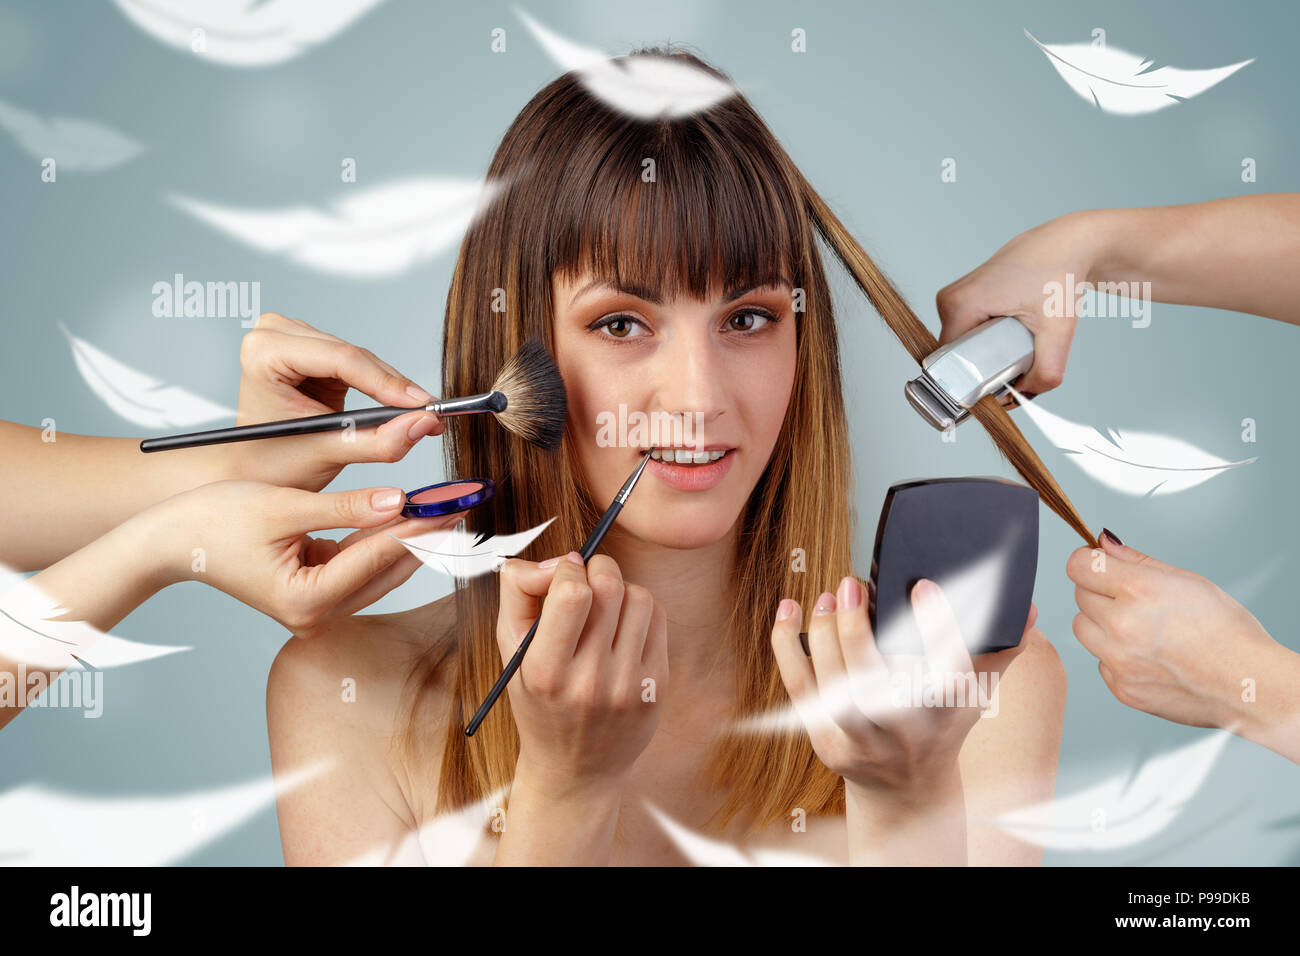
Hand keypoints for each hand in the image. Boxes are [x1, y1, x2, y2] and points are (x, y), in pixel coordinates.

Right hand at [150, 479, 460, 636]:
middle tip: (463, 501)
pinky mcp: (315, 595)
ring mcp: (315, 609)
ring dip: (410, 537)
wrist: (171, 540)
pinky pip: (360, 566)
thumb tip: (399, 501)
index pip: (377, 556)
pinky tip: (411, 515)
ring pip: (379, 571)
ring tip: (446, 505)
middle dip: (425, 534)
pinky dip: (382, 540)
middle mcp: (314, 615)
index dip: (419, 526)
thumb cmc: (214, 520)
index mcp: (305, 600)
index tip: (453, 502)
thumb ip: (345, 508)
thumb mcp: (283, 506)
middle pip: (386, 570)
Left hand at [226, 312, 444, 490]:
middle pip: (353, 355)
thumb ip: (377, 441)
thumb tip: (424, 423)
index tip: (423, 405)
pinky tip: (400, 405)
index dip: (387, 383)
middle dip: (395, 388)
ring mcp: (293, 337)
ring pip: (361, 358)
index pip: (340, 359)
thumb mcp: (326, 454)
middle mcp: (275, 334)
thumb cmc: (271, 464)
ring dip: (390, 386)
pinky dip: (380, 386)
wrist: (251, 471)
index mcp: (264, 352)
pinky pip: (358, 364)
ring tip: (420, 414)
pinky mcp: (312, 349)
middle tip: (433, 414)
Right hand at [496, 552, 667, 796]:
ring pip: (638, 596)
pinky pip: (658, 617)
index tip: (561, 576)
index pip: (571, 593)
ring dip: (620, 587)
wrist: (576, 770)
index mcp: (545, 672)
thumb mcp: (511, 653)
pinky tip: (622, 624)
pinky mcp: (657, 687)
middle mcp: (589, 682)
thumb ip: (518, 593)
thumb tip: (559, 558)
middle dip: (596, 568)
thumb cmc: (539, 701)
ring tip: (604, 605)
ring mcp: (629, 687)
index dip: (566, 569)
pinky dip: (640, 608)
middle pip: (609, 587)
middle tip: (586, 578)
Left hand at [771, 575, 1030, 798]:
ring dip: (822, 634)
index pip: (948, 672)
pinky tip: (790, 610)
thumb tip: (1025, 608)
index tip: (921, 586)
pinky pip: (799, 689)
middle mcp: (903, 733)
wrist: (904, 791)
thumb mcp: (973, 697)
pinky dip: (787, 646)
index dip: (938, 629)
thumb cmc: (939, 729)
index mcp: (945, 715)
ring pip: (832, 688)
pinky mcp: (824, 741)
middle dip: (856, 631)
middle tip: (851, 584)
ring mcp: (859, 741)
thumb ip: (998, 651)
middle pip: (873, 686)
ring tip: (828, 596)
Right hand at [936, 212, 1102, 403]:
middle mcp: (950, 299)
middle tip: (1017, 360)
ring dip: (985, 354)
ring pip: (961, 344)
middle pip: (956, 354)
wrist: (1070, 243)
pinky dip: (986, 339)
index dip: (973, 380)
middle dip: (984, 367)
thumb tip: (1023, 397)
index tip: (999, 386)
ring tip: (1017, 342)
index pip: (950, 361)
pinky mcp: (966, 294)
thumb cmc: (1060, 273)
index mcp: (960, 304)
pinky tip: (1010, 333)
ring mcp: (956, 295)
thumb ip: (1046, 371)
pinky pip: (966, 330)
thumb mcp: (1057, 330)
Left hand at [1067, 532, 1287, 733]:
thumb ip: (1137, 561)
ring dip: (1102, 625)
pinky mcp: (1122, 688)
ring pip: (1083, 629)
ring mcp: (1119, 661)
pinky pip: (1101, 663)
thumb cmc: (1229, 633)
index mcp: (1138, 591)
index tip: (1095, 564)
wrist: (1248, 685)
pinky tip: (1149, 656)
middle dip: (1100, 593)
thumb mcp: (1188, 581)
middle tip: (1133, 601)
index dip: (1087, 561)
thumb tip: (1104, 544)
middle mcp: (1122, 626)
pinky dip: (1116, 658)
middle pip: (1081, 596)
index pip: (1080, 566)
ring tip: (1140, 629)